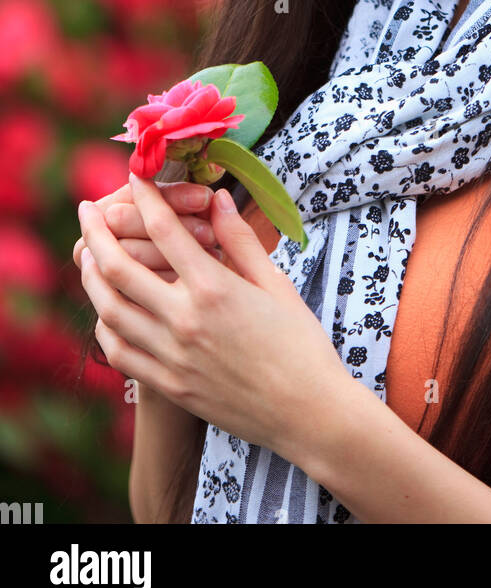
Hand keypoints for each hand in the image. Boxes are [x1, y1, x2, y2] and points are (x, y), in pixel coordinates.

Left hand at [77, 173, 350, 473]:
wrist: (307, 411)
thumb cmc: (300, 343)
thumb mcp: (276, 283)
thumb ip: (240, 239)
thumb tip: (216, 198)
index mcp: (215, 288)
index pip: (164, 229)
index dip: (144, 197)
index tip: (133, 177)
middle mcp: (185, 319)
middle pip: (119, 267)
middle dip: (96, 231)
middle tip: (87, 209)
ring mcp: (172, 355)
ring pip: (110, 309)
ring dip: (91, 277)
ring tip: (88, 255)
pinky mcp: (168, 385)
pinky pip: (120, 352)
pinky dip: (105, 326)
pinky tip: (106, 310)